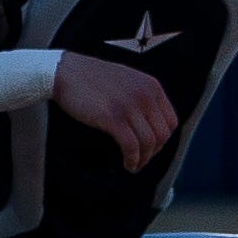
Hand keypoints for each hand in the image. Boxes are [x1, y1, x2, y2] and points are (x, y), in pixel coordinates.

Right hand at [53, 52, 177, 173]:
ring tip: (134, 166)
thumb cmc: (92, 78)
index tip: (153, 148)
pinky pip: (131, 145)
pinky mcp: (113, 117)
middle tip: (142, 160)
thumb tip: (150, 121)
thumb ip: (142, 96)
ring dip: (143, 159)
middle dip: (154, 152)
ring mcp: (130, 106)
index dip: (163, 140)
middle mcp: (145, 96)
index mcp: (152, 86)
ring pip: (149, 142)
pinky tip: (127, 164)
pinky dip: (132, 159)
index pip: (171, 121)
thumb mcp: (128, 80)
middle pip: (162, 134)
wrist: (66, 71)